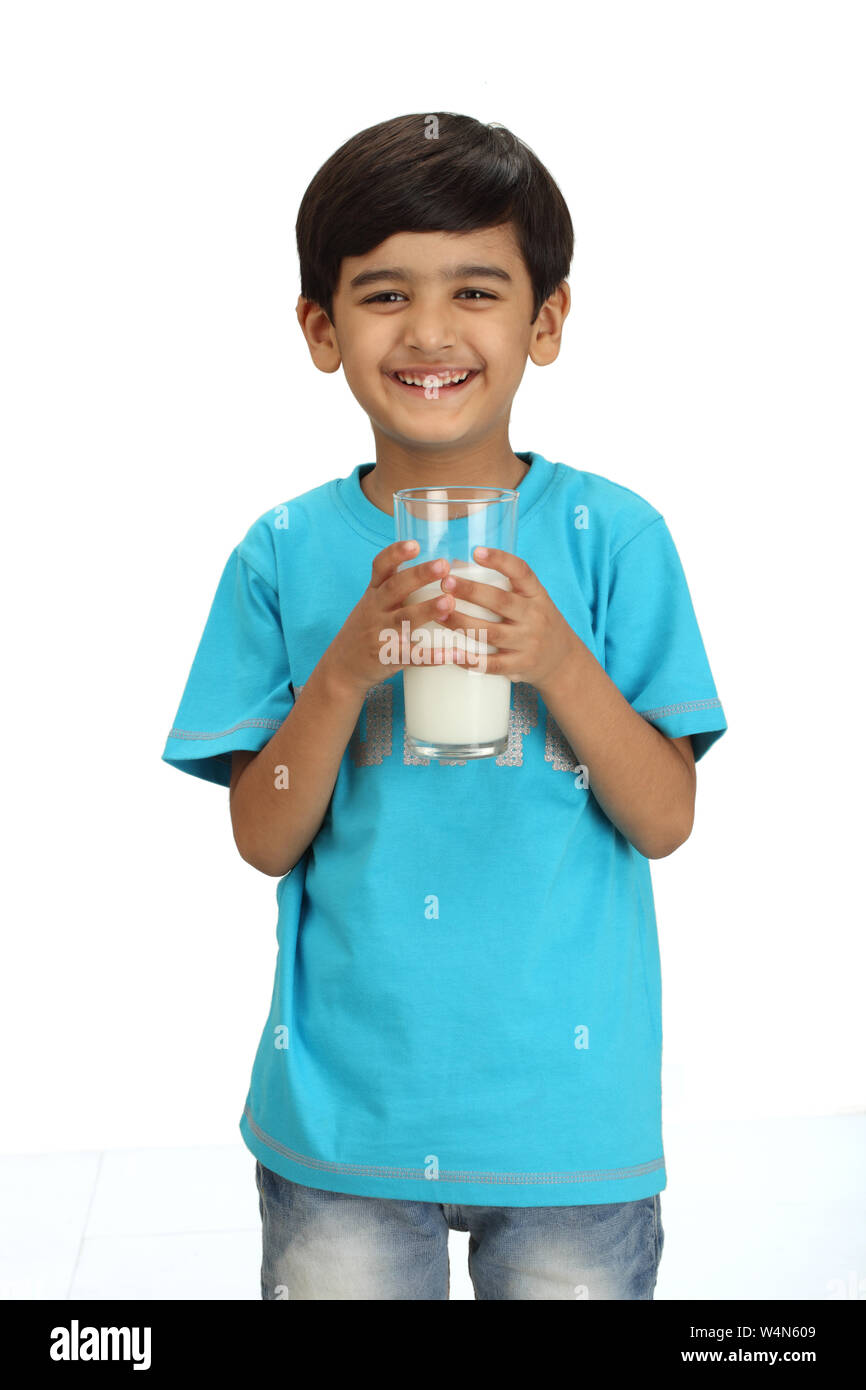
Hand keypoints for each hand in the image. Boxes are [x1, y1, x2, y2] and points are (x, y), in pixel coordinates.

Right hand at [322, 539, 459, 696]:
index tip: (415, 544)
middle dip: (419, 575)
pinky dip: (432, 655)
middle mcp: (375, 610)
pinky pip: (413, 656)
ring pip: (404, 619)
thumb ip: (393, 586)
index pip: (380, 567)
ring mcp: (380, 634)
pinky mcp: (388, 657)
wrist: (341, 668)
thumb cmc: (364, 631)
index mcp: (373, 594)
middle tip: (443, 565)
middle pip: (395, 589)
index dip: (396, 554)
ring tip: (448, 602)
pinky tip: (452, 654)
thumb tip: (432, 565)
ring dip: (427, 609)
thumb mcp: (371, 603)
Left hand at [435, 546, 581, 692]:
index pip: (521, 571)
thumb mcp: (531, 600)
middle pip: (500, 601)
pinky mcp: (520, 665)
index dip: (499, 560)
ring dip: (461, 623)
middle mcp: (534, 616)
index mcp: (536, 594)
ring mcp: (528, 642)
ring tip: (438, 614)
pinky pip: (491, 664)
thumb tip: (458, 566)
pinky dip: (469, 659)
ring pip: (491, 632)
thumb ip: (503, 586)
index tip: (476, 551)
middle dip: (470, 591)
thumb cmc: (536, 623)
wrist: (563, 661)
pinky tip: (450, 653)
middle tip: (445, 582)